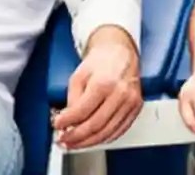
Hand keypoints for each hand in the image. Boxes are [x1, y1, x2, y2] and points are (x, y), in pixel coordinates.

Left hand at [54, 26, 142, 149]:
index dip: (66, 123)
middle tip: (64, 139)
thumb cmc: (100, 61)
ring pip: (107, 132)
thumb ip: (72, 100)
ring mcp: (130, 101)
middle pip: (95, 125)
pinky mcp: (136, 107)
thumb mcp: (78, 76)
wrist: (120, 52)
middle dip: (76, 137)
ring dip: (88, 142)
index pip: (81, 112)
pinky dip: (105, 138)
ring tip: (75, 143)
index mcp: (103, 83)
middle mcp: (120, 93)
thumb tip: (68, 122)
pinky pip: (120, 130)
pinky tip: (94, 139)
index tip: (57, 126)